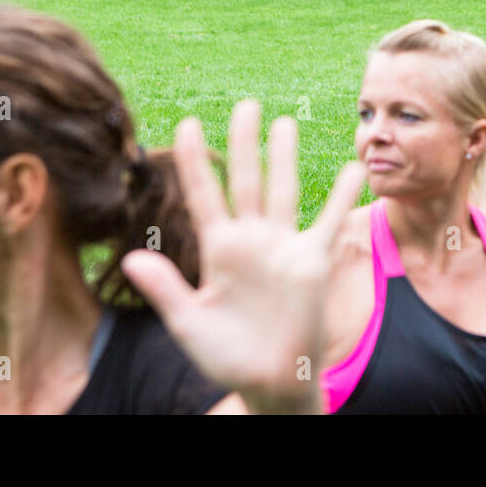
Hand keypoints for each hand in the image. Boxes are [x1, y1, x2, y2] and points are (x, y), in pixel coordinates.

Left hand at [121, 101, 363, 413]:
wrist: (271, 381)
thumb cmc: (226, 356)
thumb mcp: (189, 323)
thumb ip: (165, 289)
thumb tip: (130, 258)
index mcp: (218, 249)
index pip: (203, 194)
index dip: (193, 160)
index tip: (185, 124)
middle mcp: (251, 238)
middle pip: (246, 180)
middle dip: (244, 143)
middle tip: (246, 104)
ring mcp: (283, 247)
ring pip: (283, 191)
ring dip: (285, 158)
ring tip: (285, 122)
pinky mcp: (313, 262)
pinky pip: (330, 223)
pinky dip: (342, 198)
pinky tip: (355, 170)